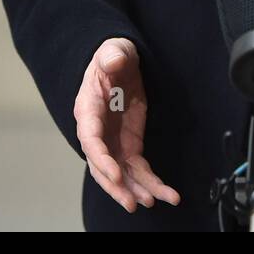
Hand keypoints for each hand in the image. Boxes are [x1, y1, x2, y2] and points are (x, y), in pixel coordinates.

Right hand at [74, 38, 180, 211]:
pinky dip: (150, 183)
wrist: (121, 62)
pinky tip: (165, 194)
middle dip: (117, 187)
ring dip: (135, 190)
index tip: (116, 175)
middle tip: (133, 202)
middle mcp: (97, 131)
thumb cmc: (112, 56)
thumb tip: (113, 61)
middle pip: (102, 167)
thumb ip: (112, 56)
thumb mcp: (113, 51)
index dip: (102, 160)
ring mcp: (113, 141)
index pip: (91, 140)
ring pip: (121, 174)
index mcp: (88, 110)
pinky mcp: (129, 145)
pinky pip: (138, 169)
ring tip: (151, 201)